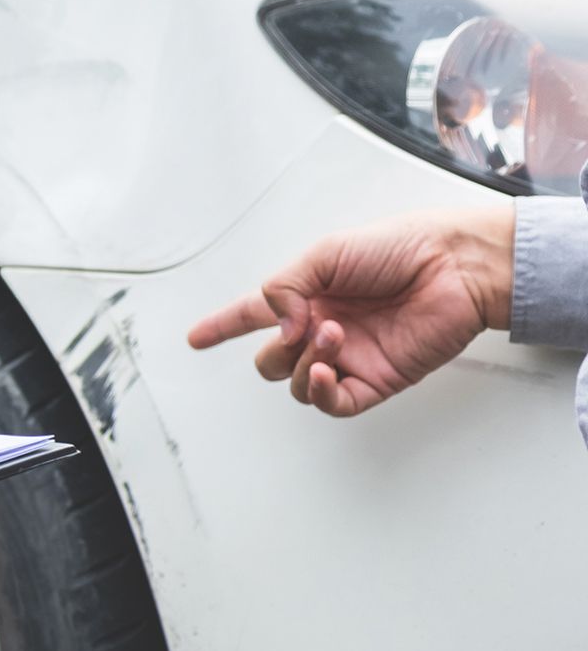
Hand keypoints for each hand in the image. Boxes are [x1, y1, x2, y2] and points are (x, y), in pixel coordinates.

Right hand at [187, 205, 514, 416]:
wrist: (454, 267)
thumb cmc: (401, 248)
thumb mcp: (325, 252)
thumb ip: (284, 287)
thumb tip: (279, 328)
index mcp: (307, 294)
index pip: (253, 314)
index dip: (221, 326)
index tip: (195, 337)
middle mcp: (322, 328)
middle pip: (271, 360)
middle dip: (275, 349)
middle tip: (304, 326)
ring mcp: (347, 358)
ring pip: (295, 383)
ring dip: (302, 362)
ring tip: (332, 335)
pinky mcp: (374, 381)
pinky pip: (330, 403)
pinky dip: (318, 391)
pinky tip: (324, 369)